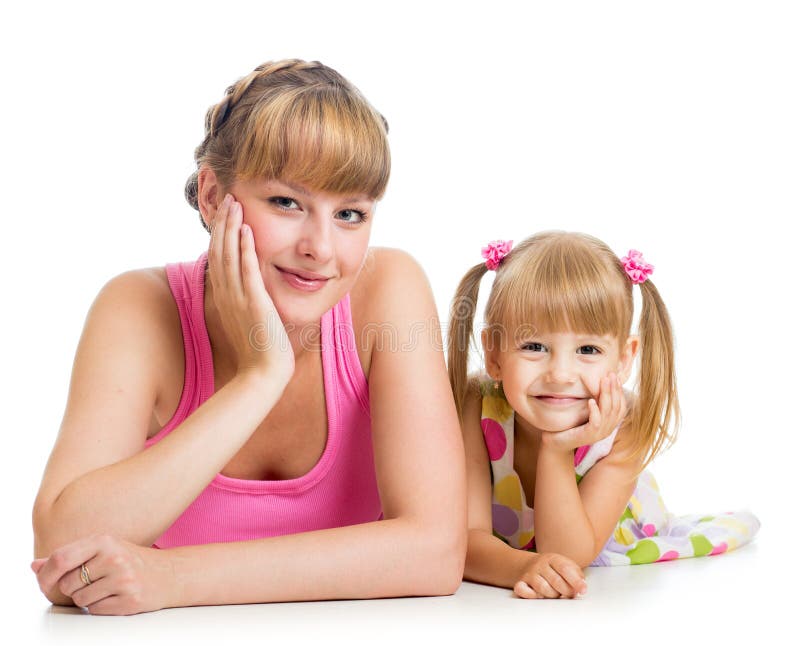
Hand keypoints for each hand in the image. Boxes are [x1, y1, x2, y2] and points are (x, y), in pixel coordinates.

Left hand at [31, 534, 174, 614]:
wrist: (170, 574)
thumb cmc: (132, 560)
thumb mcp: (103, 549)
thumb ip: (69, 557)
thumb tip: (34, 566)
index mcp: (104, 541)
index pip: (61, 558)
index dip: (46, 574)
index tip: (44, 581)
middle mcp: (114, 558)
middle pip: (67, 583)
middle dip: (71, 588)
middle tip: (88, 582)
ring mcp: (123, 579)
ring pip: (80, 599)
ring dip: (86, 598)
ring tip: (105, 588)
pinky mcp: (129, 600)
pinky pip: (95, 610)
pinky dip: (99, 607)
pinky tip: (114, 596)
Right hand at [208, 194, 293, 383]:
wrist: (263, 374)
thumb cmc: (259, 352)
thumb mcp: (250, 321)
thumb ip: (247, 303)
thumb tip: (251, 291)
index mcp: (226, 297)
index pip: (219, 258)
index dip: (220, 233)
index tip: (225, 212)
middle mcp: (228, 295)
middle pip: (220, 250)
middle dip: (223, 222)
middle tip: (228, 197)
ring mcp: (239, 298)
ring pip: (230, 256)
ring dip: (232, 228)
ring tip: (235, 203)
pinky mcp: (255, 303)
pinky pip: (248, 271)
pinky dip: (247, 249)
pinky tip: (247, 230)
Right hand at [513, 552, 586, 598]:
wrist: (529, 565)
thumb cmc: (552, 569)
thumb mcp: (566, 565)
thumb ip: (577, 575)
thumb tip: (582, 586)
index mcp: (552, 558)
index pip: (565, 569)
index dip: (575, 581)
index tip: (583, 590)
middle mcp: (540, 564)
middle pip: (556, 581)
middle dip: (567, 591)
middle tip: (570, 594)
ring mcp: (529, 574)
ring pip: (543, 588)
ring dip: (553, 595)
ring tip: (556, 594)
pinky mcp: (521, 583)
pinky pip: (522, 589)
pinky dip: (529, 594)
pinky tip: (537, 595)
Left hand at [540, 373, 626, 452]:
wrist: (557, 442)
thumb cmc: (571, 425)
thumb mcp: (586, 412)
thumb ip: (595, 401)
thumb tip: (600, 382)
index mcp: (609, 424)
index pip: (620, 406)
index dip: (619, 391)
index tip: (615, 377)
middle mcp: (607, 429)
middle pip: (616, 407)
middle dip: (614, 389)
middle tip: (611, 375)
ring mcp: (599, 434)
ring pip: (608, 412)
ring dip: (606, 395)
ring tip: (603, 381)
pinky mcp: (588, 436)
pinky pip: (596, 422)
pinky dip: (595, 410)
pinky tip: (591, 401)